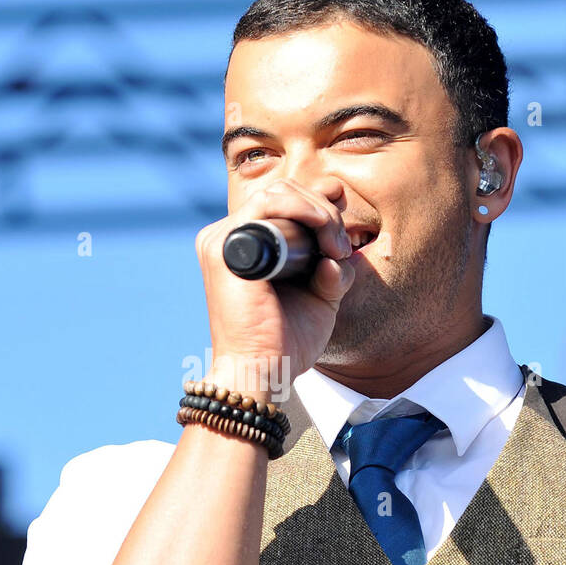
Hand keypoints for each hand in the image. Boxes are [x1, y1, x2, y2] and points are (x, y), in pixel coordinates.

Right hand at [193, 177, 354, 401]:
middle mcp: (230, 238)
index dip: (318, 206)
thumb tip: (339, 253)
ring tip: (335, 247)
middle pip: (284, 192)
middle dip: (325, 211)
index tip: (343, 235)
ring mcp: (222, 240)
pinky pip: (267, 203)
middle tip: (342, 247)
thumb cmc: (285, 343)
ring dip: (319, 212)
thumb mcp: (319, 299)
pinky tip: (323, 228)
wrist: (262, 372)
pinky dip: (302, 208)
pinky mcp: (224, 246)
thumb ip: (331, 273)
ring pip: (279, 192)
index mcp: (247, 248)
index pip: (284, 204)